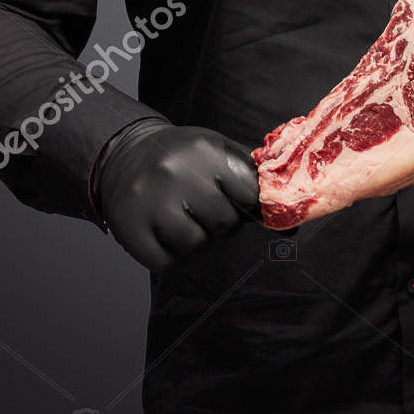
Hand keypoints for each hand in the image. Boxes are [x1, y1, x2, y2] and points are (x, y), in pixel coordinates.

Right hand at [91, 118, 259, 269]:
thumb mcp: (216, 152)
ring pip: (195, 245)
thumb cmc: (181, 157)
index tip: (234, 200)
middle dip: (220, 223)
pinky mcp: (129, 227)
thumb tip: (288, 233)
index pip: (248, 194)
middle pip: (223, 223)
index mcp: (204, 150)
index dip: (245, 204)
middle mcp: (176, 173)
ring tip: (182, 220)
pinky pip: (165, 262)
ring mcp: (150, 201)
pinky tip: (164, 234)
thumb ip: (251, 182)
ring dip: (194, 240)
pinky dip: (169, 256)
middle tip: (202, 210)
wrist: (124, 151)